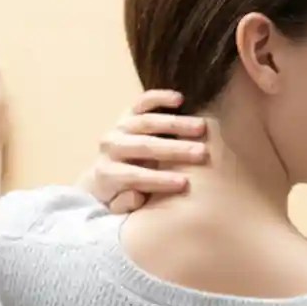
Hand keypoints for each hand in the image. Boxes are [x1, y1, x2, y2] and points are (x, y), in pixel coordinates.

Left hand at [78, 90, 208, 213]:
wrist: (104, 175)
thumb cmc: (121, 195)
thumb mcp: (121, 208)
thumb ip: (127, 204)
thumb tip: (136, 195)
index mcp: (107, 173)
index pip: (134, 175)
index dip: (159, 180)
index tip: (185, 183)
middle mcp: (111, 146)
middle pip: (143, 146)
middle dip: (174, 150)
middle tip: (201, 153)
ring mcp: (119, 128)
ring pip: (146, 122)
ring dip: (175, 124)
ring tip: (201, 128)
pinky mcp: (127, 114)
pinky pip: (142, 102)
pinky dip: (159, 98)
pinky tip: (179, 99)